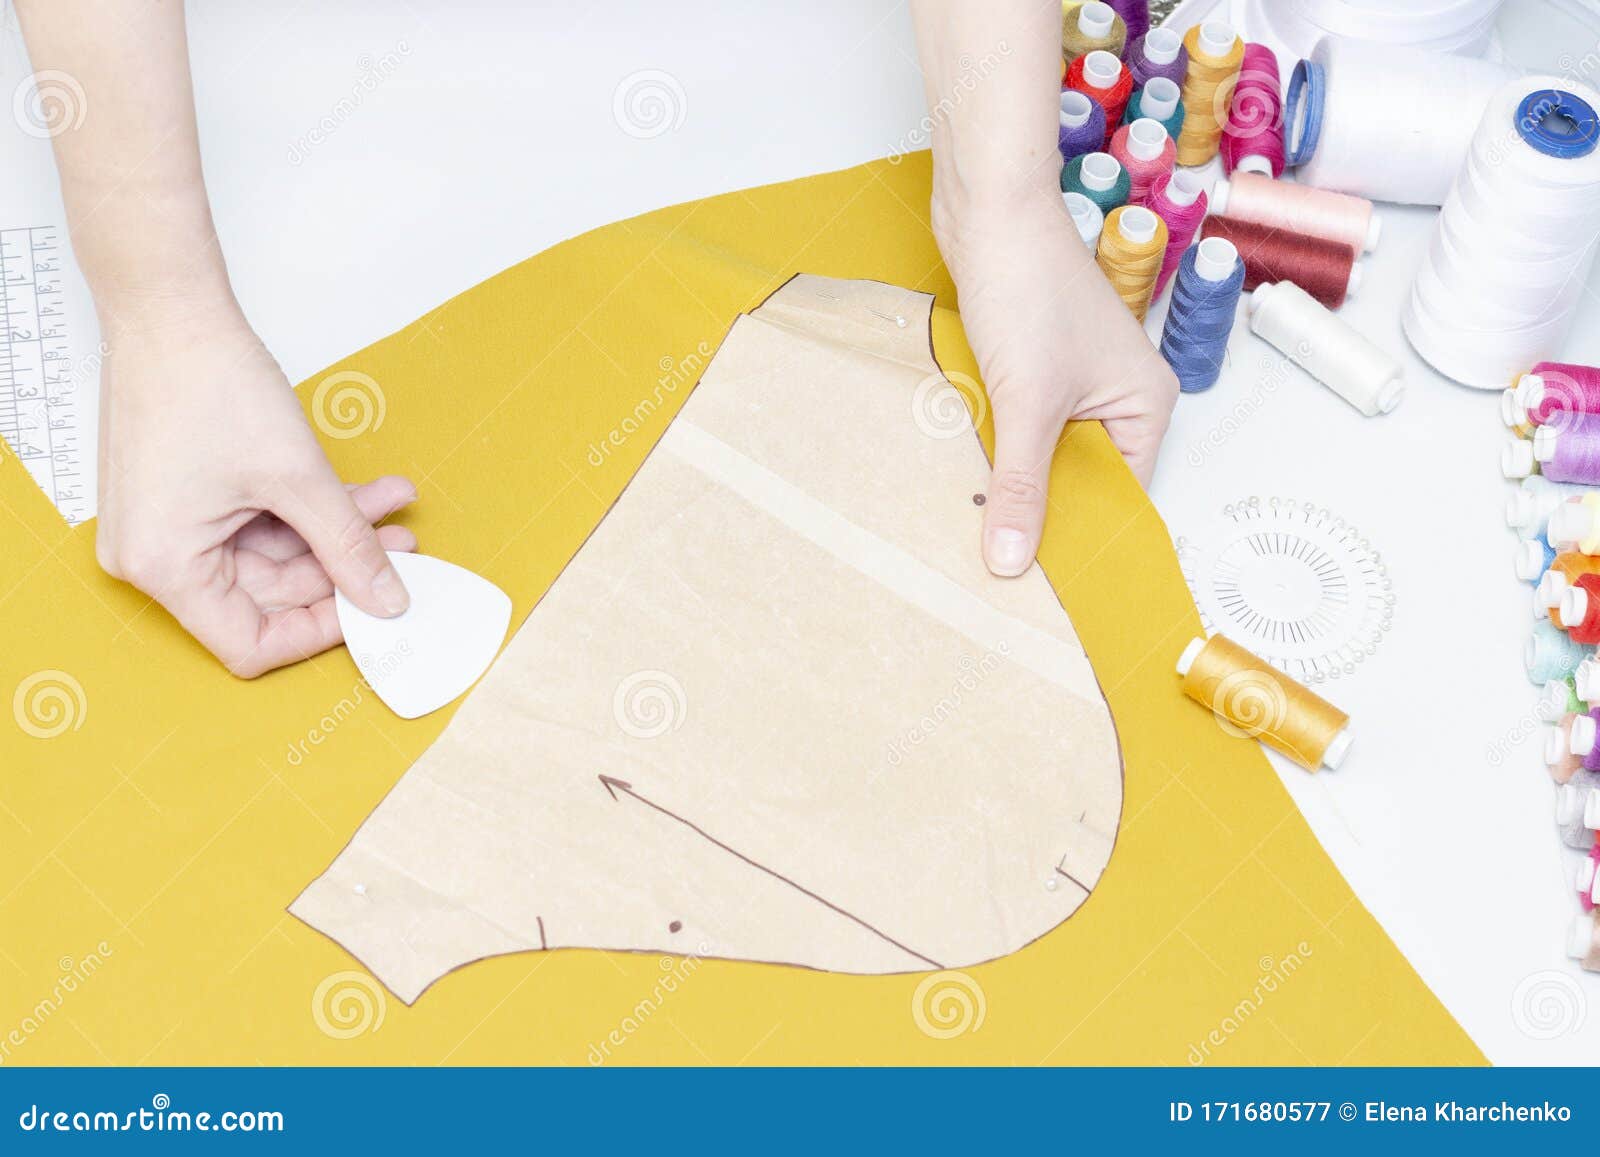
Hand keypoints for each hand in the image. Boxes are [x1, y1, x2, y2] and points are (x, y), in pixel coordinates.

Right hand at [95, 305, 416, 676]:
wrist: (170, 308)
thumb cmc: (209, 382)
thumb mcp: (296, 477)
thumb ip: (347, 548)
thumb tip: (388, 600)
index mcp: (165, 567)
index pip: (250, 642)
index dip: (319, 631)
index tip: (372, 610)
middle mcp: (154, 557)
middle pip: (267, 597)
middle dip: (341, 571)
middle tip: (401, 552)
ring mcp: (168, 527)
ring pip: (272, 555)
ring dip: (334, 534)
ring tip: (393, 511)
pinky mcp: (185, 499)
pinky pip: (256, 524)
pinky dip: (308, 509)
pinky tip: (365, 493)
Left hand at [933, 190, 1178, 576]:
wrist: (990, 209)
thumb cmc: (1027, 287)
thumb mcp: (1026, 404)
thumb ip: (1019, 487)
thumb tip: (1011, 561)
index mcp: (1146, 404)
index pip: (1121, 494)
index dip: (1081, 535)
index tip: (1042, 582)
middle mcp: (1121, 394)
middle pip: (1082, 477)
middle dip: (1041, 510)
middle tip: (999, 560)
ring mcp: (1077, 378)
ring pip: (1045, 453)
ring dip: (1013, 478)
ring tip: (979, 521)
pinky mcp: (1035, 364)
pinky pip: (1020, 425)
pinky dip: (997, 445)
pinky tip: (969, 471)